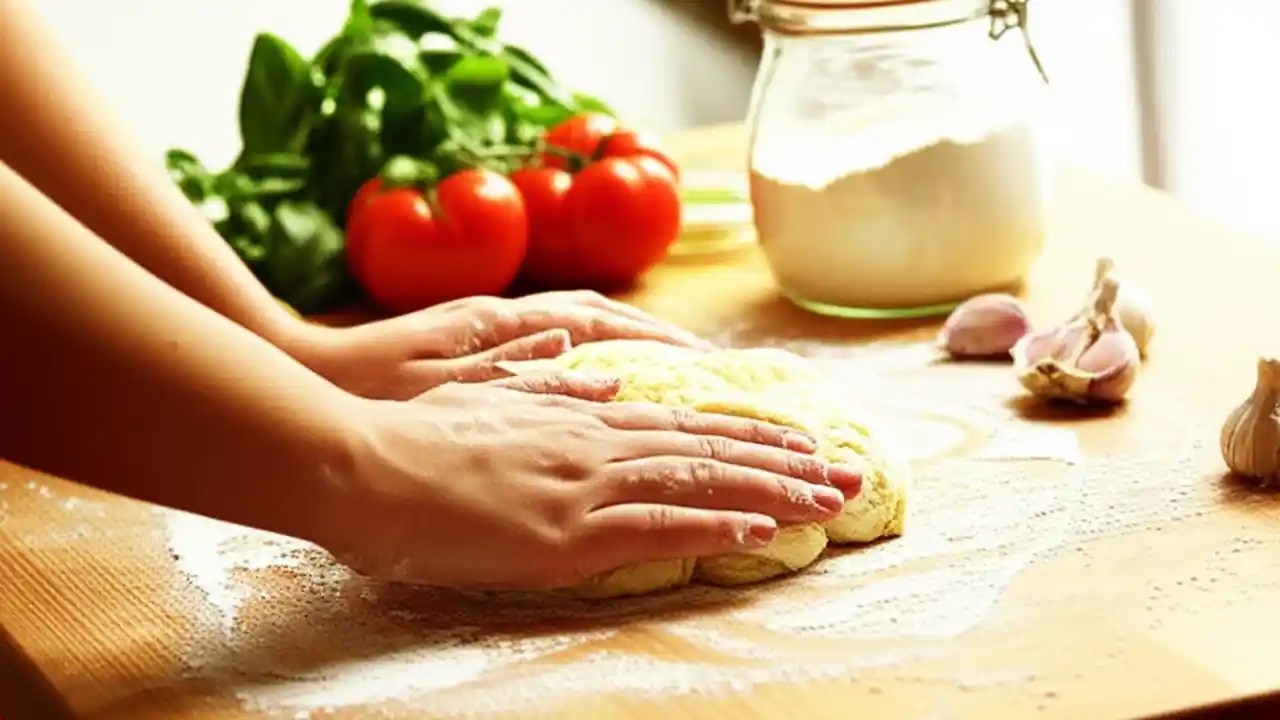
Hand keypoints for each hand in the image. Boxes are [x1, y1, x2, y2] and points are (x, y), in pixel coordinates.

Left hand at [284, 290, 715, 399]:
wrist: (309, 381)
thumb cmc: (368, 385)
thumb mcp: (442, 384)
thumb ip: (520, 374)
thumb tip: (602, 369)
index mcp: (502, 324)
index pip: (600, 324)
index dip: (657, 342)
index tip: (706, 364)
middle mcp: (508, 323)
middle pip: (605, 322)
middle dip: (663, 343)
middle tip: (714, 368)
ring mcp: (497, 337)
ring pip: (584, 334)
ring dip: (636, 350)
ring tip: (685, 378)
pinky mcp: (482, 357)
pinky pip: (555, 355)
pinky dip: (594, 363)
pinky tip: (618, 388)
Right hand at [311, 372, 863, 590]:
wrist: (360, 462)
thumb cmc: (411, 435)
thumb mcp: (487, 398)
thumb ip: (547, 387)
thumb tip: (601, 376)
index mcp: (577, 420)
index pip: (682, 424)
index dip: (746, 433)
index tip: (797, 440)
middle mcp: (594, 445)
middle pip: (709, 448)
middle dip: (786, 460)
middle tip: (848, 469)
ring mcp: (583, 487)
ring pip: (701, 483)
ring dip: (774, 491)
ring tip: (832, 499)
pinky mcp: (565, 533)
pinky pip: (658, 528)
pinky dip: (717, 528)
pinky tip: (764, 529)